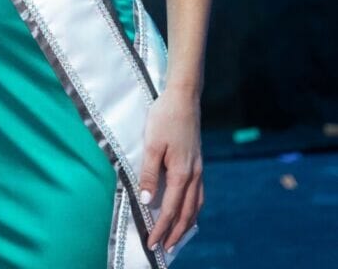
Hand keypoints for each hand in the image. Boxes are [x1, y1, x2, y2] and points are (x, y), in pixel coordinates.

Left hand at [138, 86, 203, 253]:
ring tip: (177, 236)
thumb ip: (149, 174)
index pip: (169, 210)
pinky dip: (194, 208)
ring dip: (186, 223)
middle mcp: (193, 175)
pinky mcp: (198, 161)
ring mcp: (198, 168)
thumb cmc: (165, 118)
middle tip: (165, 249)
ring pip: (195, 205)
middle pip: (186, 213)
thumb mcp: (152, 144)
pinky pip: (199, 193)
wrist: (184, 97)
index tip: (152, 244)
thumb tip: (148, 201)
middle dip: (175, 233)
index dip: (161, 229)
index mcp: (181, 173)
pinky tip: (189, 208)